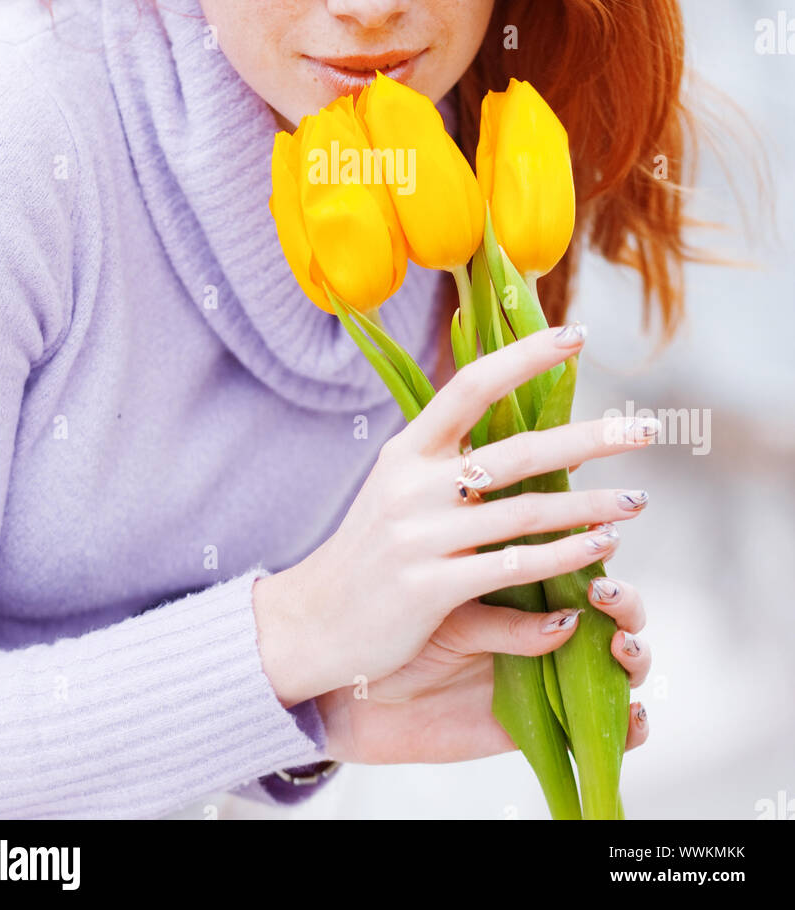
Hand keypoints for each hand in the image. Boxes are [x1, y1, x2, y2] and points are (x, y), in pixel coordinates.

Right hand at [253, 324, 656, 761]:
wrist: (312, 622)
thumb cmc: (371, 551)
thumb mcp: (397, 489)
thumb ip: (449, 460)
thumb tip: (524, 430)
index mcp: (406, 450)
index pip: (469, 385)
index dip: (523, 356)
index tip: (576, 335)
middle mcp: (412, 485)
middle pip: (517, 450)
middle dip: (589, 438)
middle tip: (645, 430)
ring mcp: (420, 536)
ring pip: (526, 513)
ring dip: (591, 507)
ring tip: (636, 503)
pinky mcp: (430, 589)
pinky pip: (513, 568)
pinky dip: (563, 558)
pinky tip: (600, 550)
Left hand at [317, 572, 649, 764]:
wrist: (359, 689)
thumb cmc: (395, 625)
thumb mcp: (441, 602)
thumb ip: (495, 601)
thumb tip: (563, 612)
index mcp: (520, 575)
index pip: (580, 551)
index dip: (600, 541)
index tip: (602, 531)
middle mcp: (544, 618)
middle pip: (611, 604)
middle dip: (624, 598)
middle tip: (604, 593)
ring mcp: (551, 669)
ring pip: (619, 658)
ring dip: (634, 651)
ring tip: (622, 649)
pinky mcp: (549, 723)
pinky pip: (606, 728)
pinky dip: (631, 724)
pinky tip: (634, 718)